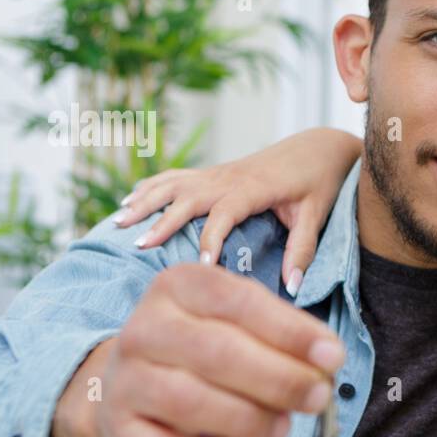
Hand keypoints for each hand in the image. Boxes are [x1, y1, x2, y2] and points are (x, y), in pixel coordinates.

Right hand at [52, 263, 345, 436]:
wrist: (128, 391)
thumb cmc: (203, 352)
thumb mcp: (241, 327)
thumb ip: (284, 338)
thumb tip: (328, 361)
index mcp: (180, 287)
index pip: (239, 302)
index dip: (290, 331)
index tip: (333, 356)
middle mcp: (145, 328)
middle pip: (216, 352)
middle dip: (279, 378)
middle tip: (319, 398)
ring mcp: (125, 381)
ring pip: (191, 401)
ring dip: (249, 419)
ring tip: (282, 428)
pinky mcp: (119, 432)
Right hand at [116, 127, 362, 295]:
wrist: (318, 148)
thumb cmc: (318, 182)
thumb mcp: (315, 216)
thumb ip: (302, 250)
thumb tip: (292, 287)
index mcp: (253, 188)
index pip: (225, 213)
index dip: (212, 239)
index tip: (201, 266)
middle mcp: (229, 177)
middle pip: (187, 197)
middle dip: (161, 220)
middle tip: (138, 245)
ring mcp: (218, 172)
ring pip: (174, 183)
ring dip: (145, 201)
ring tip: (118, 222)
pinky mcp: (213, 172)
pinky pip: (176, 177)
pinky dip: (150, 187)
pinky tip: (128, 201)